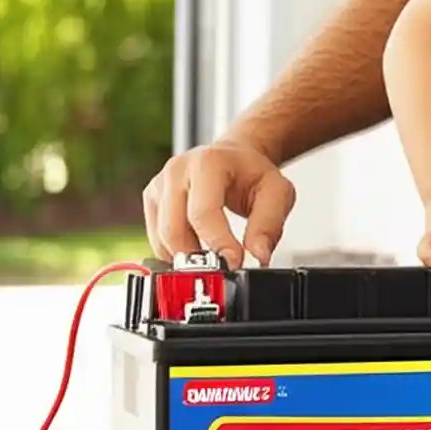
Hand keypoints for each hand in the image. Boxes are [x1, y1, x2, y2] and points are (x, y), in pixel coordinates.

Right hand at [142, 138, 295, 270]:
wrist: (234, 158)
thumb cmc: (252, 173)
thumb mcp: (278, 192)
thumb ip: (269, 224)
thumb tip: (257, 256)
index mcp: (208, 163)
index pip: (203, 213)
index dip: (217, 244)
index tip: (233, 264)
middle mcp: (177, 170)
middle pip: (174, 230)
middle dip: (198, 260)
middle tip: (223, 271)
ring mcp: (160, 185)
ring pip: (162, 240)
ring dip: (187, 259)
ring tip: (214, 260)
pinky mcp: (152, 200)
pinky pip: (157, 240)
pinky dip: (177, 254)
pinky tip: (198, 250)